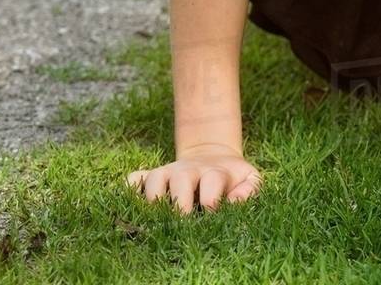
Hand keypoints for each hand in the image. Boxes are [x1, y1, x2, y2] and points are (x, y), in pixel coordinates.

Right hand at [126, 145, 262, 213]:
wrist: (214, 158)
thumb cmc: (233, 179)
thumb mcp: (249, 179)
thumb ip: (250, 189)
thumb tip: (236, 200)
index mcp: (215, 173)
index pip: (212, 180)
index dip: (211, 197)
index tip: (211, 211)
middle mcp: (189, 171)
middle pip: (181, 178)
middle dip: (180, 200)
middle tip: (181, 221)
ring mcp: (169, 172)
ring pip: (156, 178)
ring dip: (154, 196)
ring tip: (155, 217)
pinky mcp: (153, 176)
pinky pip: (135, 178)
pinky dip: (130, 188)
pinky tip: (129, 201)